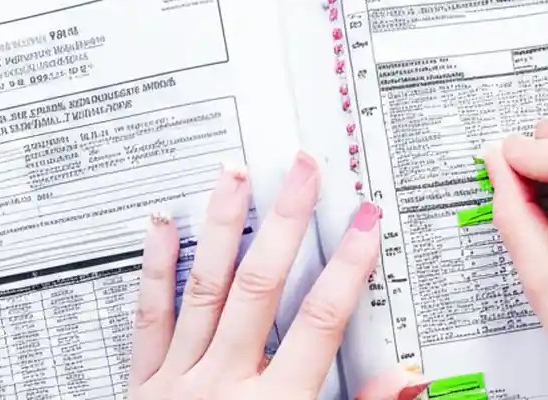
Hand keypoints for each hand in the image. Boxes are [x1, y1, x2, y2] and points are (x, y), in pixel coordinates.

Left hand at [128, 155, 428, 399]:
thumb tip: (405, 380)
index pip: (322, 320)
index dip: (347, 264)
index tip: (364, 220)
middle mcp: (223, 385)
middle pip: (262, 286)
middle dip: (287, 221)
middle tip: (303, 169)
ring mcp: (179, 382)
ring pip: (206, 289)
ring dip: (224, 228)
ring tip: (235, 177)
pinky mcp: (141, 386)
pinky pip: (149, 318)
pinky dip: (155, 269)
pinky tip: (161, 227)